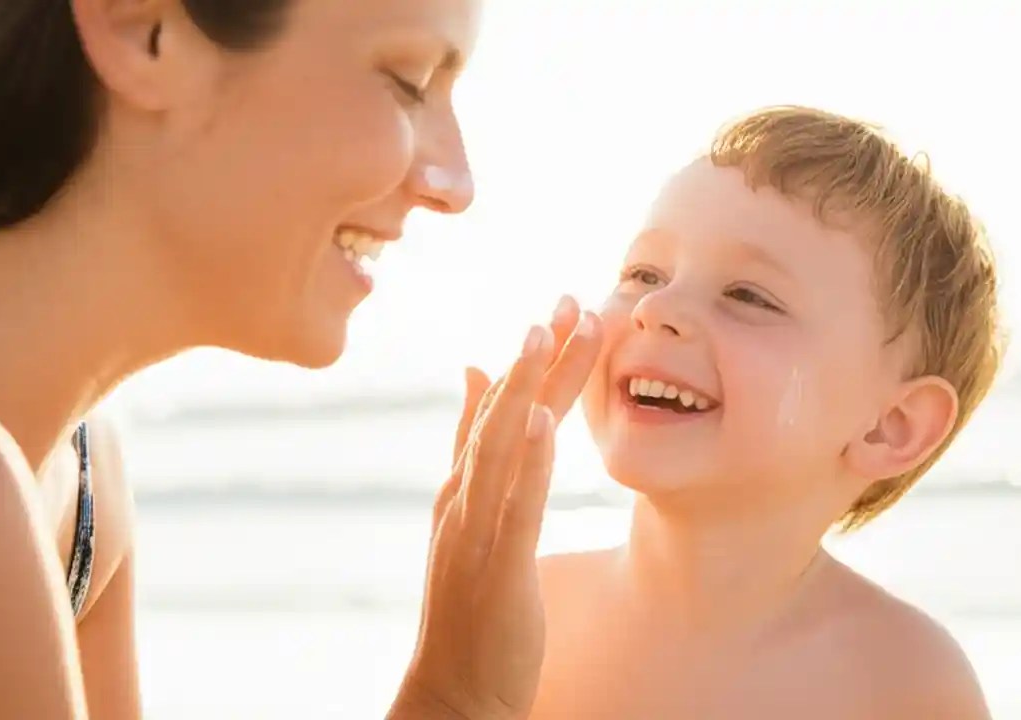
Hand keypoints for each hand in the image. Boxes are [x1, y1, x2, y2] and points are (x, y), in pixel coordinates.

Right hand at [390, 297, 601, 719]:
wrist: (452, 692)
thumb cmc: (470, 611)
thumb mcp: (474, 527)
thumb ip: (474, 456)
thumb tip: (477, 380)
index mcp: (463, 490)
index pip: (496, 412)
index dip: (530, 362)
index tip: (558, 312)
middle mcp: (463, 500)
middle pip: (502, 413)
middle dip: (537, 355)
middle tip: (567, 298)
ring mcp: (474, 530)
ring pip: (501, 444)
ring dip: (526, 385)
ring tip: (549, 331)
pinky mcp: (495, 565)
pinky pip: (513, 504)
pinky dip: (525, 457)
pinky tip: (540, 418)